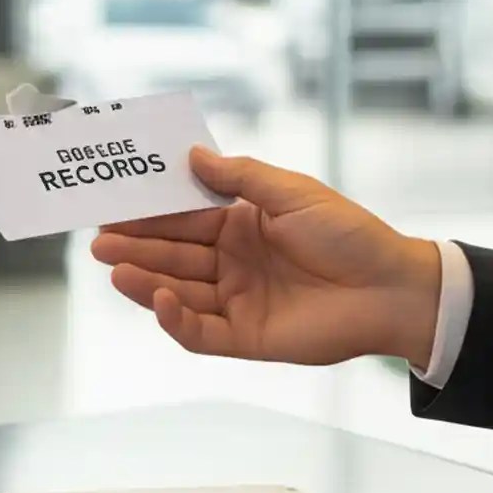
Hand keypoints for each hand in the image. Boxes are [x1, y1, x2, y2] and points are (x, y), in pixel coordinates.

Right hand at [90, 147, 440, 366]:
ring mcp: (238, 301)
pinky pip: (202, 332)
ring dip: (145, 282)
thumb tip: (193, 155)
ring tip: (114, 269)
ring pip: (180, 292)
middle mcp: (234, 264)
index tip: (116, 206)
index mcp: (242, 226)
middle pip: (174, 256)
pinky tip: (160, 300)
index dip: (150, 215)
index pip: (184, 219)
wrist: (393, 288)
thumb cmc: (350, 234)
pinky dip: (177, 319)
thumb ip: (240, 178)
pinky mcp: (247, 337)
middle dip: (136, 248)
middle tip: (99, 242)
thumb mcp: (292, 193)